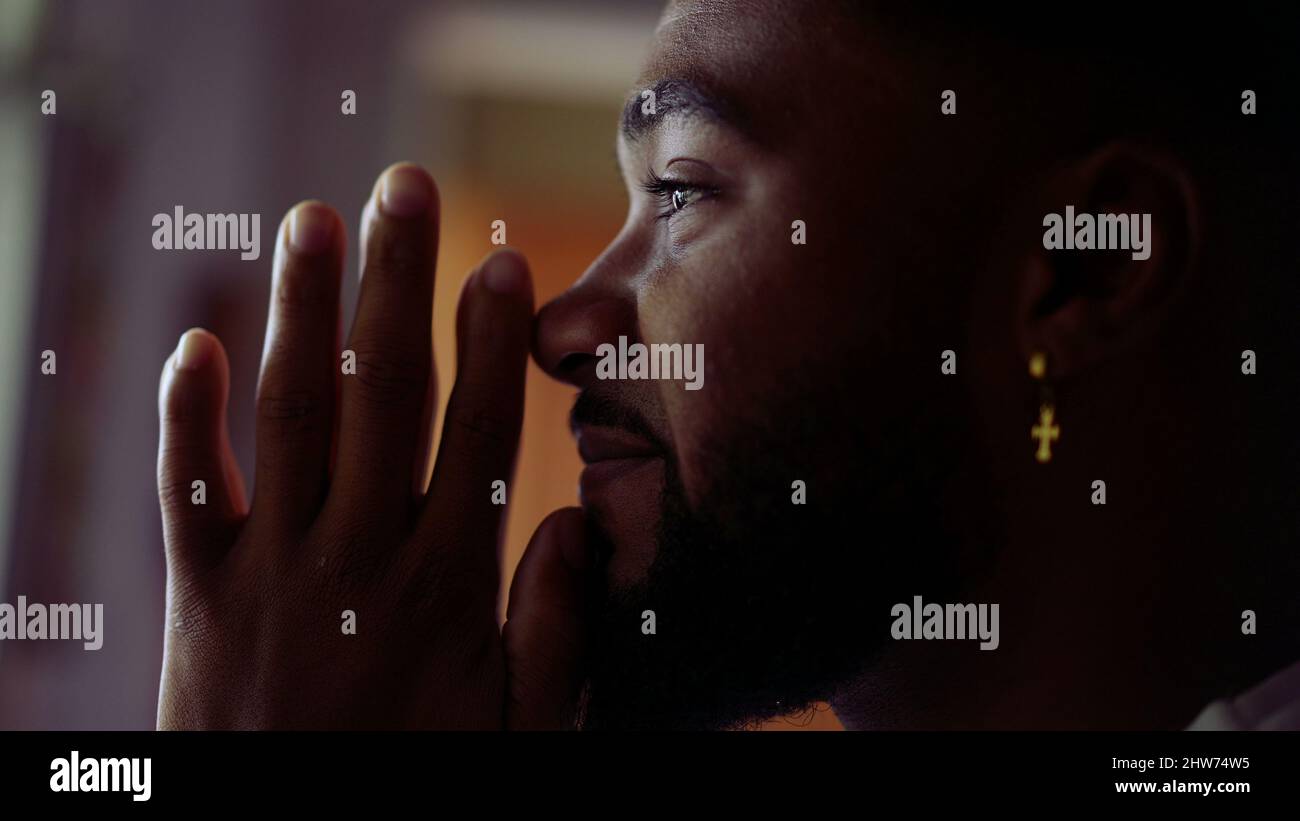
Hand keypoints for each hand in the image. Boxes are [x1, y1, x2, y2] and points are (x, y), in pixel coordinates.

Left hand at [155, 163, 587, 728]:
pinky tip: (197, 338)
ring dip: (302, 309)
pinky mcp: (199, 597)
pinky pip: (188, 491)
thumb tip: (578, 521)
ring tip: (312, 217)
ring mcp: (273, 572)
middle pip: (380, 392)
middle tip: (402, 183)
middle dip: (394, 280)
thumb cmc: (421, 785)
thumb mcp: (518, 734)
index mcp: (445, 586)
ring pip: (289, 413)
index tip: (499, 260)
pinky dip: (185, 413)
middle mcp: (359, 559)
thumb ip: (556, 632)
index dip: (490, 340)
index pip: (474, 431)